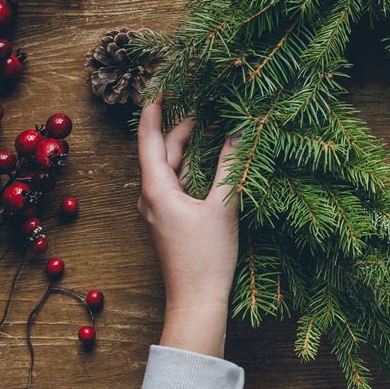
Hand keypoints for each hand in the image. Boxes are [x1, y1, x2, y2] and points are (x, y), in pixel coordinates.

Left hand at [137, 95, 239, 357]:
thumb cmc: (207, 256)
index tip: (162, 88)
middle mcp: (151, 197)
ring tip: (209, 125)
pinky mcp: (171, 221)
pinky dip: (192, 167)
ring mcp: (159, 210)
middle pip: (162, 152)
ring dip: (187, 147)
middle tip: (202, 103)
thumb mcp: (224, 205)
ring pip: (170, 168)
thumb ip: (231, 166)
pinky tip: (210, 162)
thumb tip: (239, 132)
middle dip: (180, 126)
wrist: (197, 301)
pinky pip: (177, 184)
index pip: (150, 139)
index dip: (154, 111)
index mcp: (157, 189)